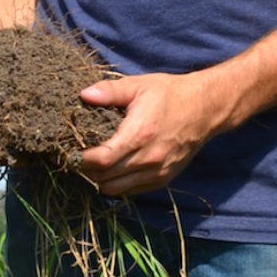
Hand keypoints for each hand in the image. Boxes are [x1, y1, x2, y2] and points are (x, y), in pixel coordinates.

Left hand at [74, 68, 234, 197]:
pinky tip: (110, 170)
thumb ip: (109, 91)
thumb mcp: (138, 85)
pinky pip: (130, 191)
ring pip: (115, 189)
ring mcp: (157, 172)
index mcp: (140, 134)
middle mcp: (149, 158)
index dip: (81, 159)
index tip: (70, 150)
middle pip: (104, 178)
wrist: (205, 109)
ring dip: (99, 180)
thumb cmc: (170, 94)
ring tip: (92, 164)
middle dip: (85, 170)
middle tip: (75, 157)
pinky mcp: (163, 179)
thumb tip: (83, 95)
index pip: (101, 160)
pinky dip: (115, 185)